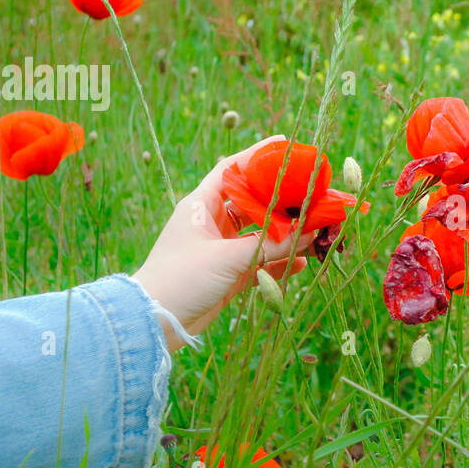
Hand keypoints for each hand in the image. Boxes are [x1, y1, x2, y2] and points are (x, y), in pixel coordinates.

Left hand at [133, 136, 313, 350]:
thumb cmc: (181, 278)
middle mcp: (211, 224)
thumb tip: (310, 231)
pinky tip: (302, 263)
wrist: (153, 322)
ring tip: (315, 231)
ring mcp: (219, 250)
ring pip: (260, 236)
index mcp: (201, 206)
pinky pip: (259, 263)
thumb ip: (271, 245)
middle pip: (253, 203)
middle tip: (312, 193)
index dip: (258, 156)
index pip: (232, 170)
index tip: (285, 145)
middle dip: (283, 200)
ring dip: (286, 235)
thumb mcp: (228, 258)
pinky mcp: (226, 275)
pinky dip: (279, 263)